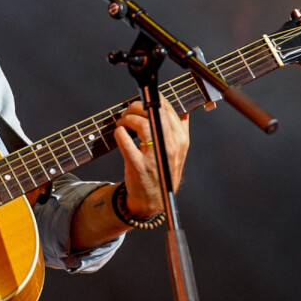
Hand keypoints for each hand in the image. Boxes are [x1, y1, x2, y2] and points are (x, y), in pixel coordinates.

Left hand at [113, 100, 189, 218]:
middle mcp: (171, 147)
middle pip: (155, 114)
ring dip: (128, 119)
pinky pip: (126, 141)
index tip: (143, 101)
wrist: (154, 199)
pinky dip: (119, 133)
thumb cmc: (163, 171)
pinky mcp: (138, 165)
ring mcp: (155, 157)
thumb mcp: (178, 151)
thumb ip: (179, 130)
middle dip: (138, 107)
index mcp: (181, 140)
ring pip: (142, 124)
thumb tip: (178, 109)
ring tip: (123, 123)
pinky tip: (119, 133)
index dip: (153, 100)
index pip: (169, 110)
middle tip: (129, 112)